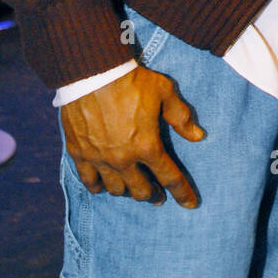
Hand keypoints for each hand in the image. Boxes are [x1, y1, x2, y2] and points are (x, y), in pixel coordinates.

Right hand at [61, 65, 203, 206]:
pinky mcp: (79, 153)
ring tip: (132, 188)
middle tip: (158, 195)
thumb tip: (198, 136)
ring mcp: (99, 159)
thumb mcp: (165, 92)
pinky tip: (103, 185)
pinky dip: (98, 186)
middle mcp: (123, 159)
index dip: (182, 193)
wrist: (92, 72)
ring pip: (116, 189)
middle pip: (141, 191)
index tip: (189, 204)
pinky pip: (88, 181)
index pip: (169, 178)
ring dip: (127, 191)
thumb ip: (181, 116)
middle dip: (154, 195)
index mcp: (147, 146)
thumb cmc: (132, 81)